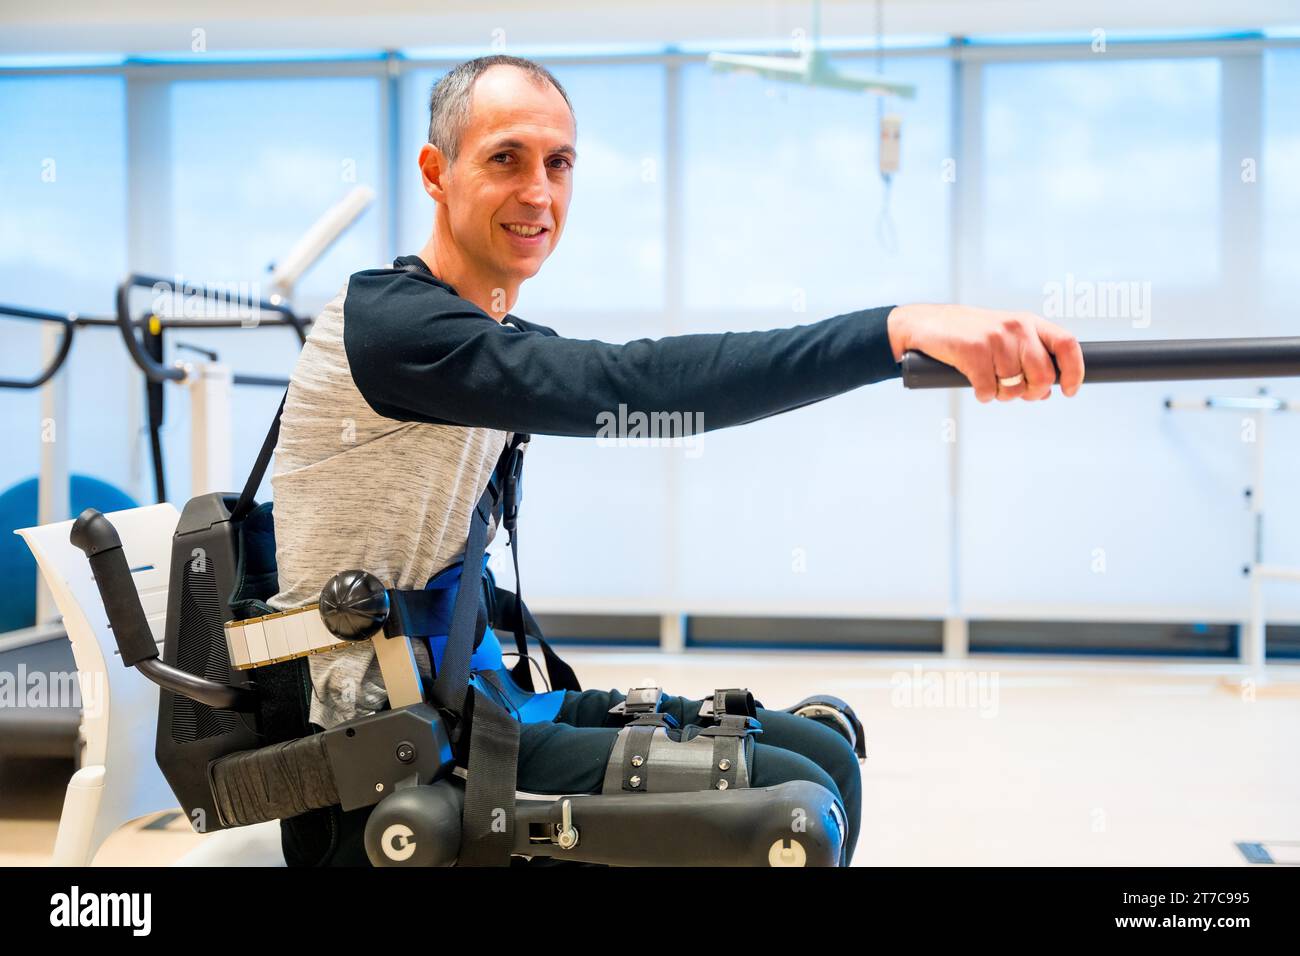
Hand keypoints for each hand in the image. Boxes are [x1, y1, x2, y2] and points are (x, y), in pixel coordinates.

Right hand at [886, 304, 1084, 402]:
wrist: (925, 324)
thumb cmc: (967, 333)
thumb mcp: (1003, 336)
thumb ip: (1027, 357)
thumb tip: (1046, 392)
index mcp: (1028, 322)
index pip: (1067, 344)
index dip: (1074, 371)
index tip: (1070, 391)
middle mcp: (1016, 328)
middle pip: (1043, 375)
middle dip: (1032, 393)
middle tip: (1018, 393)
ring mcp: (995, 339)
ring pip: (1014, 388)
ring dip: (1001, 394)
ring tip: (989, 382)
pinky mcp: (974, 351)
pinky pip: (988, 391)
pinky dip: (982, 395)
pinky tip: (974, 383)